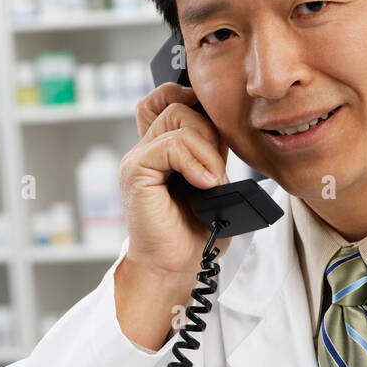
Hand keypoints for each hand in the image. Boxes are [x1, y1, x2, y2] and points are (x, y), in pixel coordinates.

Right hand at [119, 82, 232, 282]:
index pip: (166, 98)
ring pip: (177, 119)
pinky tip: (205, 184)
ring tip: (213, 182)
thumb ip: (214, 154)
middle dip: (210, 132)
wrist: (175, 268)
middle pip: (178, 105)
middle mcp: (146, 149)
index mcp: (162, 149)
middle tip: (218, 171)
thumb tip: (230, 130)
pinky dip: (195, 161)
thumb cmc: (193, 235)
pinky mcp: (136, 172)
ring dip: (207, 150)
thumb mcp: (214, 185)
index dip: (191, 100)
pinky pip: (170, 145)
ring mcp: (138, 159)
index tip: (218, 128)